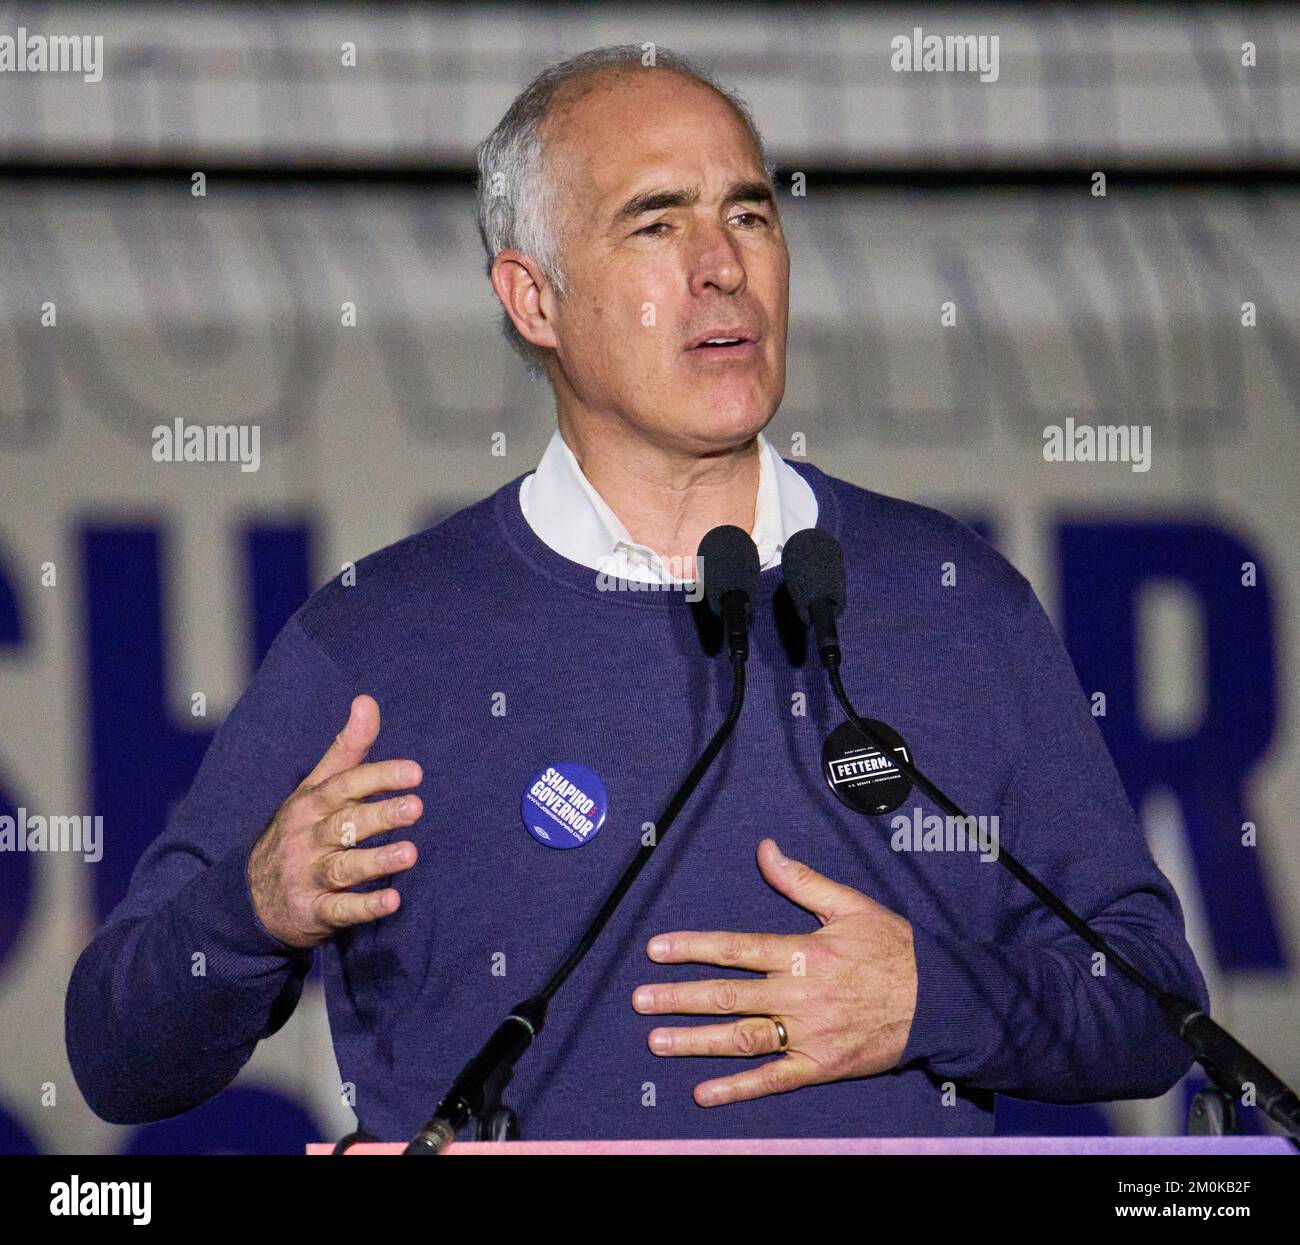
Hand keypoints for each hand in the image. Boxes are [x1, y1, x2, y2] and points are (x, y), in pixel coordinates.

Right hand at [247, 694, 422, 947]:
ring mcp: (308, 875)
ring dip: (377, 860)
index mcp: (310, 804)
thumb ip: (347, 749)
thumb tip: (367, 700)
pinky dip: (364, 907)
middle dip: (380, 815)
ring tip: (410, 854)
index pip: (345, 785)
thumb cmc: (298, 831)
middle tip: (416, 807)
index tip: (415, 772)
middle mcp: (308, 837)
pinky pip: (339, 910)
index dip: (379, 777)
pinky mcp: (312, 912)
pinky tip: (393, 902)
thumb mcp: (315, 788)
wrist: (251, 897)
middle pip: (345, 824)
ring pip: (343, 866)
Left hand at [632, 837, 916, 1106]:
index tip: (656, 950)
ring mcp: (808, 1033)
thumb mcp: (849, 904)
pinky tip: (703, 1092)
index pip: (737, 948)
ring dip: (696, 1040)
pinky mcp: (820, 1064)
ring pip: (742, 1037)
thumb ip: (801, 881)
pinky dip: (737, 1087)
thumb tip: (765, 850)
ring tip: (657, 1041)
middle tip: (640, 1000)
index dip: (693, 948)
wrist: (939, 1000)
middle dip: (680, 997)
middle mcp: (800, 993)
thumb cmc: (893, 948)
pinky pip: (773, 1078)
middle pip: (728, 995)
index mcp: (804, 951)